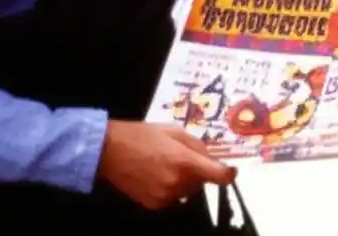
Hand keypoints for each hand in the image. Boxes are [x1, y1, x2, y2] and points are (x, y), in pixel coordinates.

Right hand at [98, 121, 236, 210]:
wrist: (107, 151)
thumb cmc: (142, 135)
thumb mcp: (175, 132)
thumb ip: (197, 146)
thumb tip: (212, 158)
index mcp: (186, 162)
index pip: (220, 176)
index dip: (229, 174)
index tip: (230, 170)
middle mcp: (178, 183)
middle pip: (202, 182)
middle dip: (198, 171)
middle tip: (181, 158)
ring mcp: (165, 197)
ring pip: (187, 190)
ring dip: (184, 180)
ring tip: (165, 165)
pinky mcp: (153, 205)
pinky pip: (172, 197)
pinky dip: (170, 188)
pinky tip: (156, 175)